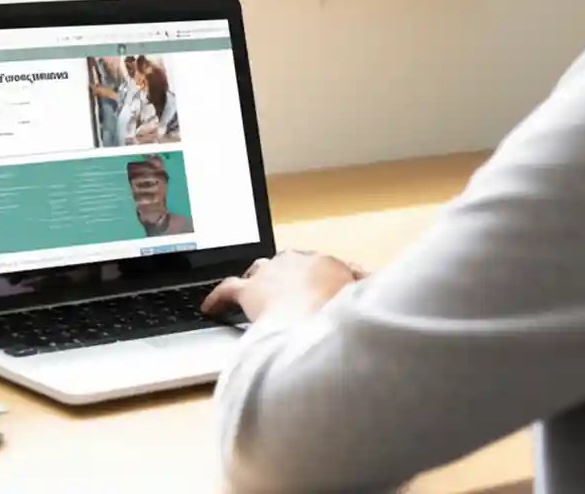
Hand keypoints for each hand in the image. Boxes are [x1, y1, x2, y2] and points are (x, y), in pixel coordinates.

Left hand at [201, 249, 359, 321]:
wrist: (317, 323)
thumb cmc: (345, 318)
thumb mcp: (366, 306)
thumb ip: (370, 298)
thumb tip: (375, 292)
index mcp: (328, 263)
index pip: (322, 267)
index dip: (317, 280)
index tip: (318, 289)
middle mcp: (298, 261)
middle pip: (288, 264)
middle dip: (286, 277)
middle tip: (287, 293)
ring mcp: (272, 273)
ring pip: (259, 271)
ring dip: (257, 281)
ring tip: (254, 294)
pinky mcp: (249, 291)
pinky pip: (227, 290)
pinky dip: (217, 299)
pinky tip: (209, 308)